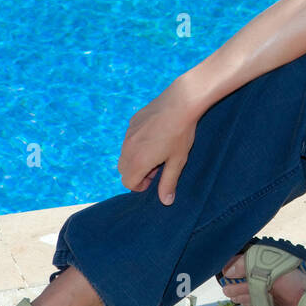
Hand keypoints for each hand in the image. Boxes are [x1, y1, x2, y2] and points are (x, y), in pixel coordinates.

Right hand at [117, 77, 202, 205]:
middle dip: (137, 173)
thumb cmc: (181, 133)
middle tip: (157, 167)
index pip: (129, 183)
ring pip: (125, 154)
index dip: (141, 185)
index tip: (154, 179)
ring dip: (136, 158)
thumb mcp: (177, 161)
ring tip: (158, 151)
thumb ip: (169, 182)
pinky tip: (156, 136)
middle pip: (124, 170)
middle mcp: (128, 148)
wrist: (180, 103)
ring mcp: (128, 134)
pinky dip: (137, 144)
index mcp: (138, 161)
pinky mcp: (131, 122)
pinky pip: (128, 139)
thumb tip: (166, 201)